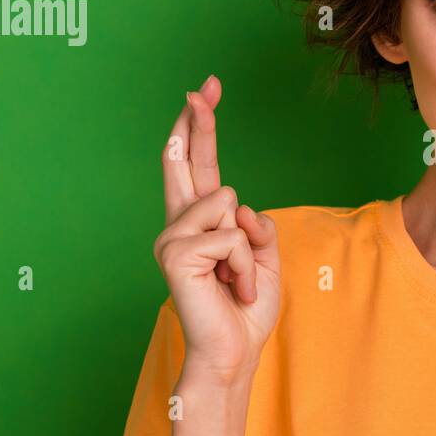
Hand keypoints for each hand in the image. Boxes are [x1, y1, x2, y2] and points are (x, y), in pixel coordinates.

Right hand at [153, 75, 279, 384]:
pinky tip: (232, 287)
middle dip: (199, 121)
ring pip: (230, 204)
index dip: (199, 128)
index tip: (204, 92)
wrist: (234, 351)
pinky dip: (245, 265)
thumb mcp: (263, 256)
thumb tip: (237, 207)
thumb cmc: (245, 307)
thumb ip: (255, 225)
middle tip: (204, 83)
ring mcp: (172, 238)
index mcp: (199, 223)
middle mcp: (179, 225)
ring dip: (249, 249)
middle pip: (188, 160)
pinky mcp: (176, 255)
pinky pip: (232, 237)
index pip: (197, 166)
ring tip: (237, 280)